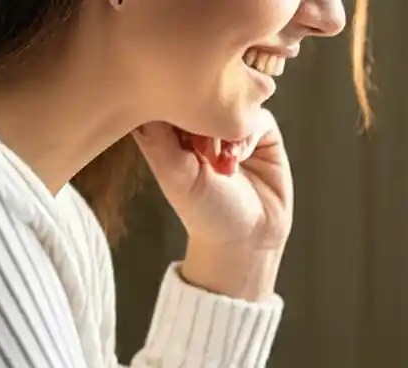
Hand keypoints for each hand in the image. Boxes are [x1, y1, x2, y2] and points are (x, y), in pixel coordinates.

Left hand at [132, 110, 292, 299]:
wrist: (247, 237)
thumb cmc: (204, 212)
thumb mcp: (174, 176)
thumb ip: (157, 138)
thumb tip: (146, 95)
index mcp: (171, 127)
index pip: (167, 92)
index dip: (174, 102)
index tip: (178, 132)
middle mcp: (202, 120)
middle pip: (202, 90)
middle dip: (204, 116)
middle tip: (202, 151)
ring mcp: (233, 123)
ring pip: (231, 100)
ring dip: (227, 127)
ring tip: (223, 162)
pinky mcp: (262, 129)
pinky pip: (257, 114)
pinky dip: (248, 133)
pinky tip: (239, 159)